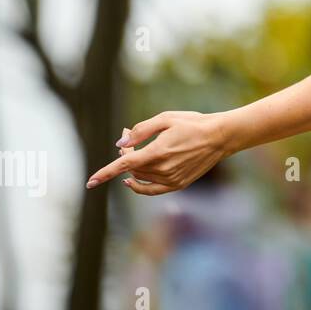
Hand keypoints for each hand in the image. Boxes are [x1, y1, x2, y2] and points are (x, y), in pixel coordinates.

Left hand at [86, 111, 229, 194]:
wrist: (220, 136)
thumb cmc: (193, 123)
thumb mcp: (166, 119)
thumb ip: (141, 131)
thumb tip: (121, 143)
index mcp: (158, 151)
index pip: (124, 165)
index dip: (105, 173)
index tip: (90, 182)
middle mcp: (163, 168)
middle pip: (132, 168)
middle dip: (125, 154)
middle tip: (129, 139)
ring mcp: (171, 178)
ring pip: (140, 177)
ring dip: (133, 166)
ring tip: (139, 149)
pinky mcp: (178, 184)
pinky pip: (151, 190)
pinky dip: (139, 187)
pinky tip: (131, 181)